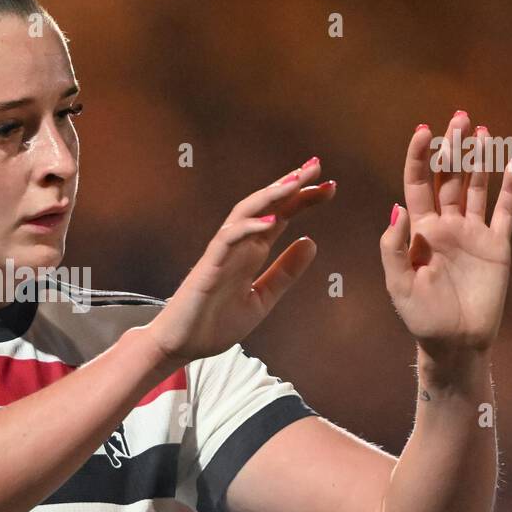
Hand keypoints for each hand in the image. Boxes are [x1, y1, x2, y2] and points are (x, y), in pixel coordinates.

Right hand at [147, 157, 335, 366]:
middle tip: (316, 166)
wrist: (181, 346)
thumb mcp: (262, 299)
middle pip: (265, 206)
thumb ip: (285, 273)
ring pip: (244, 214)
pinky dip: (247, 228)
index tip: (330, 187)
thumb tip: (312, 242)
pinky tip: (270, 221)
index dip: (303, 200)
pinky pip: (227, 240)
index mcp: (251, 253)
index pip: (280, 216)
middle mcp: (238, 246)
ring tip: (294, 182)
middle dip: (290, 185)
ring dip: (269, 196)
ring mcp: (221, 254)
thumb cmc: (214, 324)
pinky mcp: (208, 267)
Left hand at [381, 112, 511, 363]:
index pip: (417, 184)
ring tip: (481, 131)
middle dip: (452, 148)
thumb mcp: (398, 284)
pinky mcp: (497, 246)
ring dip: (479, 160)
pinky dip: (509, 188)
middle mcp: (446, 225)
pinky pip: (504, 212)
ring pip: (477, 188)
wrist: (454, 343)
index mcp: (419, 230)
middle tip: (458, 116)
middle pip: (449, 178)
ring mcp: (473, 233)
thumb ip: (394, 248)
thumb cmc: (421, 317)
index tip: (422, 131)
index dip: (419, 157)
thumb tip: (397, 208)